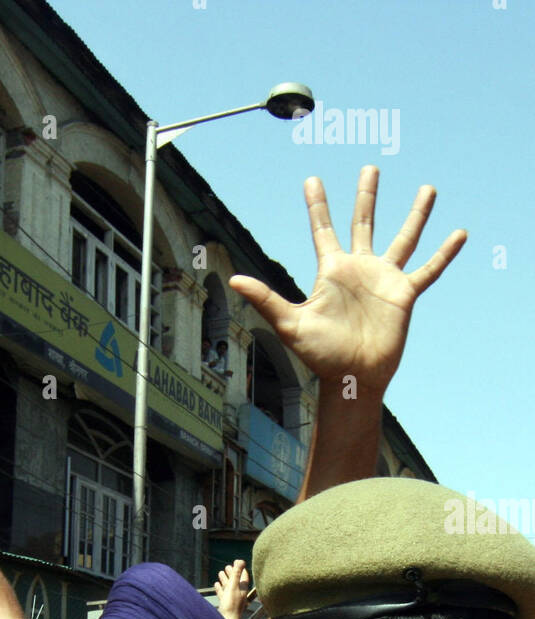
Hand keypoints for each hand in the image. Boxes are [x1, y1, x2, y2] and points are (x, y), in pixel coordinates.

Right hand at [214, 560, 250, 618]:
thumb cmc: (230, 606)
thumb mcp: (233, 587)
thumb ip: (236, 574)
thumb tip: (241, 560)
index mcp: (242, 590)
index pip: (244, 577)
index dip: (241, 569)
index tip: (237, 562)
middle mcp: (239, 595)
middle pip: (236, 581)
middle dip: (232, 574)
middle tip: (228, 566)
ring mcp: (232, 600)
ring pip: (229, 588)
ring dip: (225, 580)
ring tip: (220, 573)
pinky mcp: (225, 606)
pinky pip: (223, 595)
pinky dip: (220, 589)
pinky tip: (216, 585)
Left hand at [229, 166, 466, 392]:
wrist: (352, 377)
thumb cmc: (320, 355)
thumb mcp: (290, 323)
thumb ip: (265, 299)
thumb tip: (232, 281)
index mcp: (331, 271)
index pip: (323, 229)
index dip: (317, 204)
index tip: (312, 178)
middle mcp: (359, 269)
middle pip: (364, 222)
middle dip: (367, 195)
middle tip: (371, 167)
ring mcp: (383, 280)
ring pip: (403, 237)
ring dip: (416, 214)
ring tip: (427, 188)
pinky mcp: (404, 295)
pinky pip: (429, 270)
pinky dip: (445, 253)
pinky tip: (459, 233)